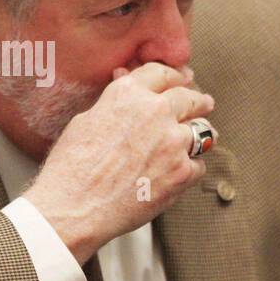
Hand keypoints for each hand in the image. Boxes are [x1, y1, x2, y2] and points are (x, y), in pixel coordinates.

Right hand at [24, 63, 215, 264]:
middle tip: (204, 103)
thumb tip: (128, 87)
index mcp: (129, 94)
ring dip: (202, 133)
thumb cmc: (72, 167)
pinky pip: (199, 165)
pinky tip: (182, 171)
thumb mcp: (87, 120)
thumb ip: (116, 103)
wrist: (75, 206)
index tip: (183, 79)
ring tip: (207, 136)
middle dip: (198, 101)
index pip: (163, 73)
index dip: (175, 76)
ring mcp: (173, 142)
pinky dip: (192, 168)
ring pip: (203, 131)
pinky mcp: (182, 172)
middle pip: (190, 98)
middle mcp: (156, 112)